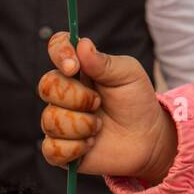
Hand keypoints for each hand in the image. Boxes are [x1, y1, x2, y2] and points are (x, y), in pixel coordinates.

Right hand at [38, 32, 177, 185]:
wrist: (146, 138)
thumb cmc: (135, 101)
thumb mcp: (128, 76)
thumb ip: (105, 62)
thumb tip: (82, 44)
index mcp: (78, 68)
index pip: (56, 48)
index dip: (59, 53)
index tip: (74, 66)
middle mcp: (62, 92)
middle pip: (47, 85)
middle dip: (78, 97)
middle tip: (99, 103)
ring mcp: (57, 120)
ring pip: (50, 119)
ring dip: (82, 124)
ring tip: (100, 126)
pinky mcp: (58, 149)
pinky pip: (51, 149)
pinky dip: (75, 148)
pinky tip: (90, 144)